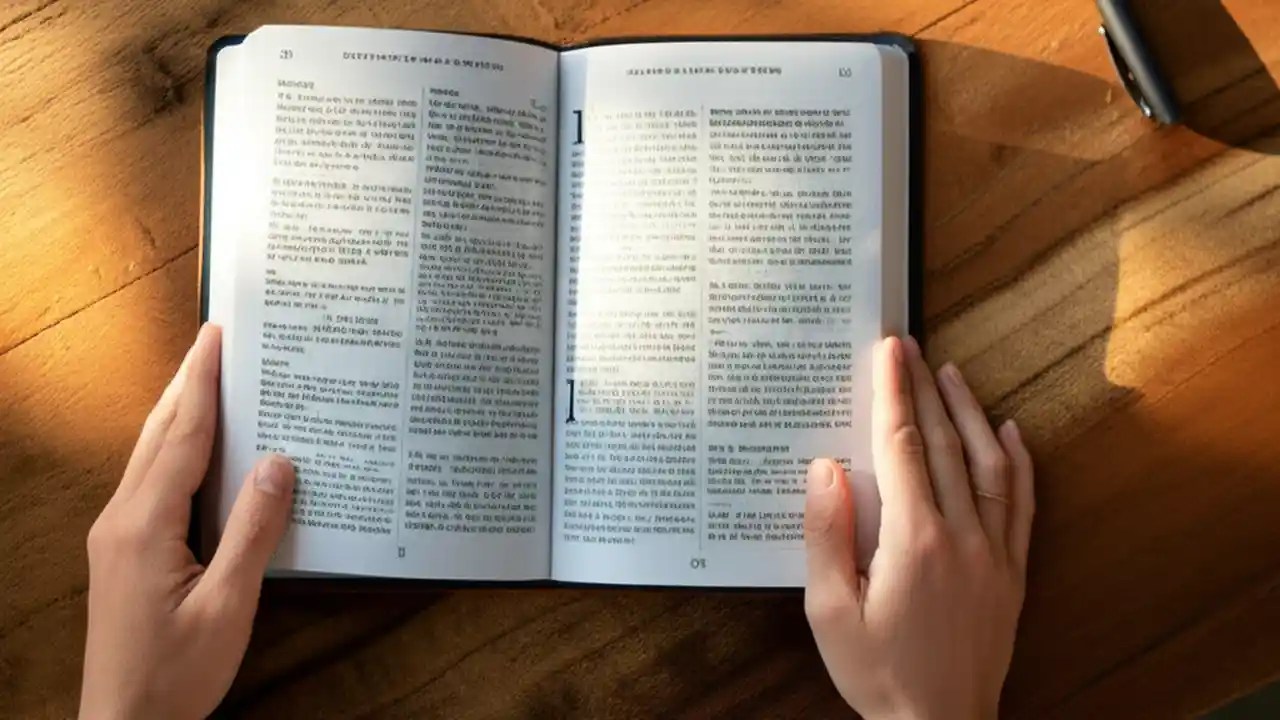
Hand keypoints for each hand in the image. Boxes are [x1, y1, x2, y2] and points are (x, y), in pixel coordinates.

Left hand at [80, 324, 295, 719]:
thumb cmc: (177, 672)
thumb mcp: (229, 606)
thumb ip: (253, 532)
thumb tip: (278, 463)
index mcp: (145, 525)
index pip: (180, 437)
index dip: (202, 384)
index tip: (217, 337)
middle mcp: (122, 520)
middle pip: (157, 435)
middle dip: (187, 384)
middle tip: (216, 340)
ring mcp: (116, 536)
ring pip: (149, 456)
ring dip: (178, 413)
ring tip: (208, 378)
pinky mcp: (122, 552)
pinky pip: (150, 482)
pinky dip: (175, 449)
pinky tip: (197, 448)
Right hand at [805, 336, 1033, 719]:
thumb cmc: (878, 675)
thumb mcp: (829, 612)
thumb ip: (827, 536)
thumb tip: (826, 470)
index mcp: (914, 540)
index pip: (901, 447)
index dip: (893, 394)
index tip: (888, 351)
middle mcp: (961, 536)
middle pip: (943, 445)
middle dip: (925, 390)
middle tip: (910, 348)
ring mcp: (993, 553)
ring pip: (987, 465)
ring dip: (969, 414)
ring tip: (953, 375)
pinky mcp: (1012, 574)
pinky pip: (1020, 505)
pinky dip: (1017, 463)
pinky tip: (1009, 433)